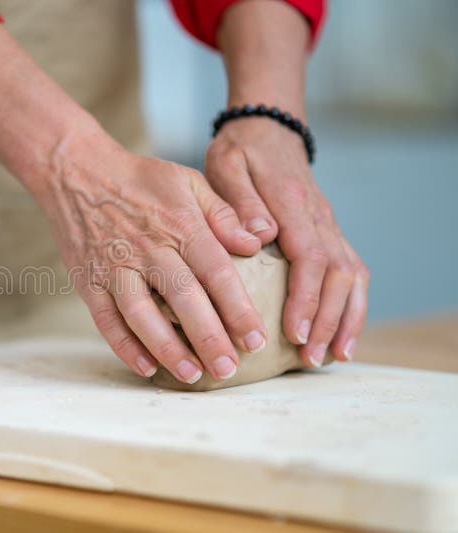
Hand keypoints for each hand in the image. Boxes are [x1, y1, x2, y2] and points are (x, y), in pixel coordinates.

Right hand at [36, 135, 268, 381]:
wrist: (77, 174)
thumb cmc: (140, 181)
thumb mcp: (188, 181)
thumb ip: (224, 213)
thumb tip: (256, 243)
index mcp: (179, 224)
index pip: (215, 272)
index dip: (238, 309)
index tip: (256, 339)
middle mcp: (148, 248)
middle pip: (183, 299)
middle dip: (209, 337)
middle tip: (229, 369)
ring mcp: (115, 267)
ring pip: (143, 315)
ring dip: (168, 348)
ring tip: (192, 375)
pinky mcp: (90, 282)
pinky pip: (106, 320)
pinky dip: (125, 347)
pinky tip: (147, 368)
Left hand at [204, 118, 369, 364]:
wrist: (268, 128)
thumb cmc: (241, 151)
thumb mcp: (228, 166)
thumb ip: (239, 200)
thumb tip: (259, 234)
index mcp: (293, 203)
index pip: (310, 257)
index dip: (305, 297)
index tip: (295, 332)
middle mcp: (319, 216)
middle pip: (338, 274)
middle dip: (327, 319)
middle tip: (310, 356)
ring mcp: (330, 224)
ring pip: (353, 276)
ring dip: (346, 318)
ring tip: (331, 356)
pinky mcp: (330, 232)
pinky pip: (352, 272)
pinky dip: (352, 306)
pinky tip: (341, 335)